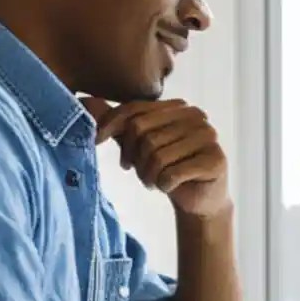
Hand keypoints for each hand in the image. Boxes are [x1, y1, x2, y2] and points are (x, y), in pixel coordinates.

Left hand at [81, 98, 230, 218]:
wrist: (200, 198)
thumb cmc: (168, 167)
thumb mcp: (138, 144)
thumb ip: (117, 123)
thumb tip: (84, 102)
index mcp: (177, 106)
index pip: (134, 110)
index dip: (110, 126)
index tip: (95, 141)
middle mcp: (195, 116)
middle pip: (143, 133)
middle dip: (134, 158)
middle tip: (139, 172)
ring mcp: (208, 137)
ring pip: (157, 155)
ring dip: (148, 175)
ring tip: (154, 181)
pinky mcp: (215, 160)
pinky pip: (172, 174)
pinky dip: (163, 185)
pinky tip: (168, 186)